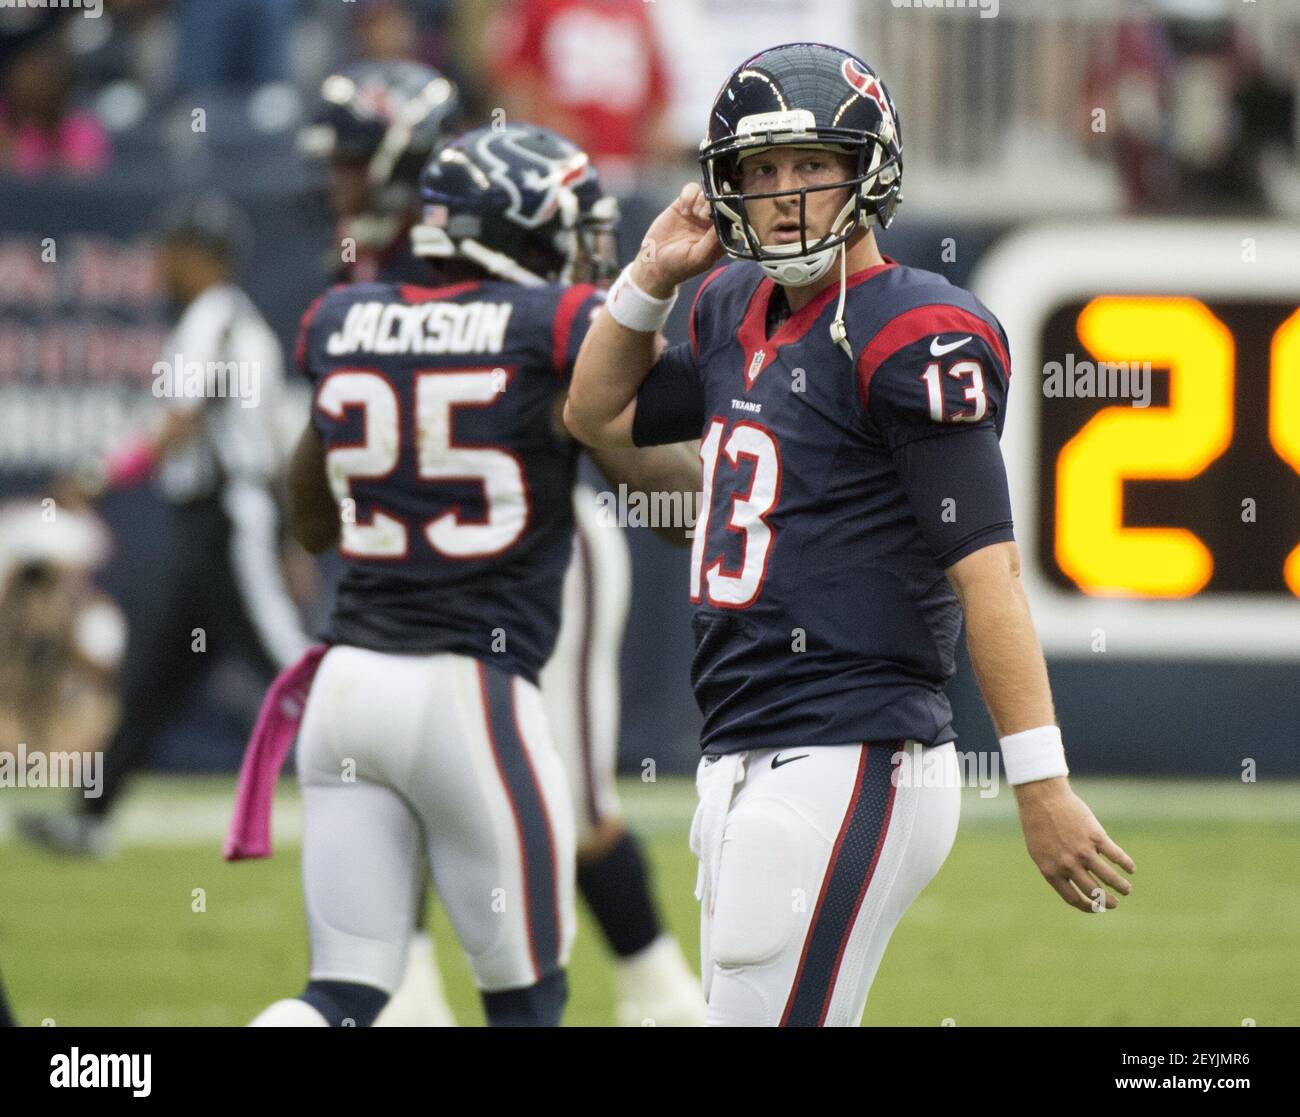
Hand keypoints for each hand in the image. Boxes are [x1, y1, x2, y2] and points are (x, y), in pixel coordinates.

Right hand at [630, 183, 723, 296]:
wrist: (653, 263)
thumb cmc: (679, 266)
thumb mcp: (699, 257)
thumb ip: (713, 239)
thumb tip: (725, 219)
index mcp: (721, 237)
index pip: (733, 217)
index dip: (730, 211)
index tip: (722, 212)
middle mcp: (712, 223)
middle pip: (722, 201)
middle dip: (715, 204)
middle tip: (703, 216)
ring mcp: (697, 212)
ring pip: (707, 192)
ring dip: (702, 200)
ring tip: (693, 214)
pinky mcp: (683, 204)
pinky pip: (691, 189)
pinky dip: (689, 196)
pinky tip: (683, 211)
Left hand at [1014, 777, 1134, 911]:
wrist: (1042, 798)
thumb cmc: (1038, 824)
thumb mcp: (1039, 852)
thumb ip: (1055, 869)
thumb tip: (1071, 884)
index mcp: (1051, 871)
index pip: (1074, 898)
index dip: (1089, 907)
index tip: (1097, 908)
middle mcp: (1068, 865)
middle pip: (1094, 891)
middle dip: (1107, 901)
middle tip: (1115, 902)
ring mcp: (1083, 851)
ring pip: (1109, 877)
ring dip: (1121, 887)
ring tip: (1127, 890)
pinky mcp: (1095, 836)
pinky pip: (1116, 855)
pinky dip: (1126, 864)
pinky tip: (1131, 868)